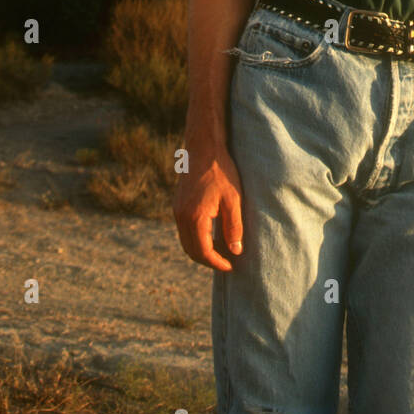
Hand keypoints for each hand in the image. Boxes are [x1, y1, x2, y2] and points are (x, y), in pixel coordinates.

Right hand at [173, 149, 243, 271]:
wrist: (203, 148)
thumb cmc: (221, 171)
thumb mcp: (233, 199)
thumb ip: (234, 227)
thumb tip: (236, 251)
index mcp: (195, 218)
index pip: (203, 252)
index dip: (217, 263)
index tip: (231, 266)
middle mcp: (181, 217)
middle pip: (192, 251)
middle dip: (208, 260)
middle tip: (226, 262)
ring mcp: (177, 210)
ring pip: (186, 242)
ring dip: (201, 251)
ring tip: (221, 251)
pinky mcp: (178, 204)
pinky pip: (184, 231)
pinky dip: (196, 239)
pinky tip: (211, 235)